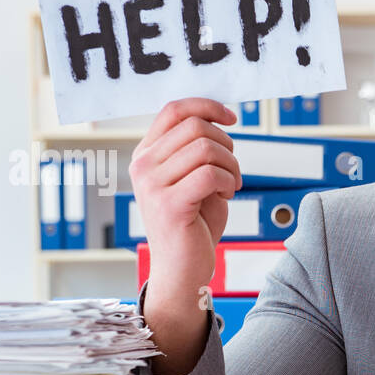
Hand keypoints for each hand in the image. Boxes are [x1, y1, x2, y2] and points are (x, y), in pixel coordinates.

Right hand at [128, 98, 241, 296]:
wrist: (183, 268)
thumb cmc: (192, 223)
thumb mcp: (192, 177)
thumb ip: (196, 148)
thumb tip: (218, 117)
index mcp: (146, 154)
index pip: (174, 110)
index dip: (207, 106)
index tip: (231, 118)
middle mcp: (143, 165)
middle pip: (196, 127)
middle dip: (226, 145)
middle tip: (231, 171)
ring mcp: (152, 185)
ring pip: (206, 149)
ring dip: (231, 166)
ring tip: (230, 186)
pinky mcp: (169, 204)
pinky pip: (211, 174)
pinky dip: (229, 182)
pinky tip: (226, 196)